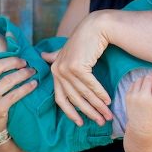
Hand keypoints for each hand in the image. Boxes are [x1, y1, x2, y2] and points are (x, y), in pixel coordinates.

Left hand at [50, 11, 113, 125]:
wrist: (95, 27)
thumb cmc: (82, 39)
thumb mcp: (66, 50)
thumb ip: (55, 56)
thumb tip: (43, 56)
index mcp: (54, 71)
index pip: (60, 98)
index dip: (71, 112)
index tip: (80, 123)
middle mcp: (58, 71)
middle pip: (74, 99)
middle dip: (89, 112)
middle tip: (100, 122)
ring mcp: (66, 69)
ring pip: (84, 93)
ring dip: (98, 106)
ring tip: (108, 115)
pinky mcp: (77, 66)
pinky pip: (91, 85)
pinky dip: (100, 94)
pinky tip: (108, 101)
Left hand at [124, 63, 151, 134]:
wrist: (140, 127)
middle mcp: (144, 98)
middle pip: (149, 78)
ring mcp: (135, 97)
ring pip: (141, 79)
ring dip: (146, 79)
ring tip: (149, 86)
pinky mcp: (128, 97)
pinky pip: (134, 83)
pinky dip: (139, 83)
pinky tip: (142, 89)